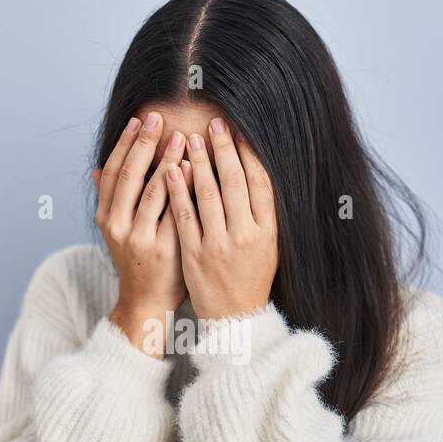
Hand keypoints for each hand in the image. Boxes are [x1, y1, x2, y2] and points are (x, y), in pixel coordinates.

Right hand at [92, 111, 192, 354]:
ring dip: (167, 161)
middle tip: (158, 117)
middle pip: (130, 176)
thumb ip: (110, 200)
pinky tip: (194, 170)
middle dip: (143, 144)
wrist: (147, 302)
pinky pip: (175, 212)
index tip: (137, 120)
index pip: (113, 173)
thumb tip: (96, 170)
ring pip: (154, 191)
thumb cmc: (138, 261)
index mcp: (106, 218)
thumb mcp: (118, 231)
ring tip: (182, 138)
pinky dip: (183, 188)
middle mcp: (118, 227)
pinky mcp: (163, 250)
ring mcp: (140, 239)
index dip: (124, 144)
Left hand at [164, 118, 277, 320]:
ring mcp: (218, 245)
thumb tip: (256, 169)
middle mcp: (245, 236)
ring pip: (208, 194)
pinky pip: (185, 215)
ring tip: (190, 138)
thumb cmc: (252, 277)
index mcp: (268, 232)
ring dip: (199, 162)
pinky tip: (172, 169)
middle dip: (223, 149)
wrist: (235, 317)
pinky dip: (178, 190)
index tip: (238, 132)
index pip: (260, 183)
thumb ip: (264, 211)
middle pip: (234, 183)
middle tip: (214, 124)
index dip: (249, 155)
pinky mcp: (194, 254)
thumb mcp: (270, 246)